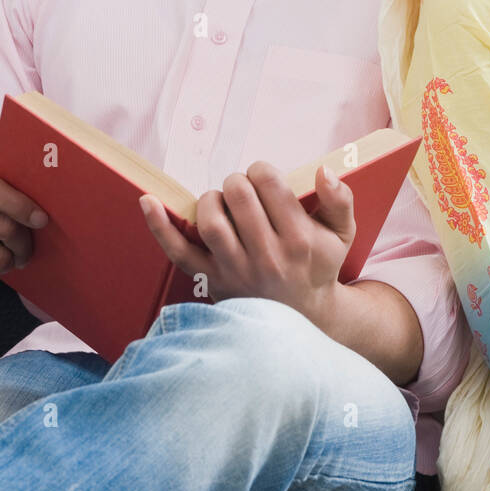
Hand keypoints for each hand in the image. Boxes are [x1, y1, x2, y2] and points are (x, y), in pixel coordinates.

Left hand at [140, 161, 355, 330]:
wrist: (301, 319)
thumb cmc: (318, 267)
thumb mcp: (343, 234)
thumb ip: (340, 200)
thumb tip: (323, 171)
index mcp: (299, 239)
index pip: (269, 182)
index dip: (262, 170)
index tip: (265, 180)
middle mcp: (266, 256)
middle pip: (238, 194)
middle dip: (239, 181)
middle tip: (245, 191)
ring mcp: (235, 271)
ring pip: (210, 218)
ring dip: (212, 199)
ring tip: (223, 203)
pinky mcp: (210, 281)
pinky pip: (177, 251)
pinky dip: (159, 225)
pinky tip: (147, 200)